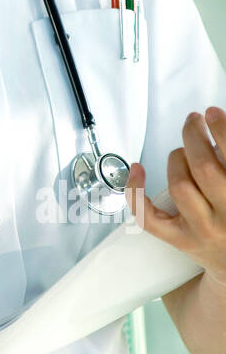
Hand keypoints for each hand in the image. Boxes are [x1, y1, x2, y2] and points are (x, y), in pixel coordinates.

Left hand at [124, 107, 225, 288]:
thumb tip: (215, 127)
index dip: (222, 131)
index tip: (212, 113)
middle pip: (204, 168)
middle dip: (194, 136)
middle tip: (193, 121)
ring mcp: (202, 229)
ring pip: (181, 185)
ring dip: (178, 159)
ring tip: (183, 151)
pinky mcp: (179, 239)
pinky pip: (149, 217)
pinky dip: (136, 191)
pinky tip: (137, 169)